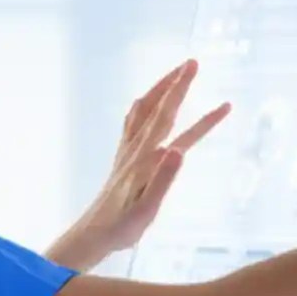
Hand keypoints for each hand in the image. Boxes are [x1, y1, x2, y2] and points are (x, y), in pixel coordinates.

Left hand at [87, 59, 231, 252]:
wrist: (92, 233)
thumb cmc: (122, 227)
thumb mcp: (147, 210)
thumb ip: (163, 180)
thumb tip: (179, 150)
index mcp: (144, 158)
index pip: (168, 119)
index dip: (184, 96)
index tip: (204, 81)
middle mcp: (134, 148)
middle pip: (157, 107)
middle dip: (176, 83)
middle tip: (193, 62)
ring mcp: (126, 150)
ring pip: (143, 110)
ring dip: (160, 89)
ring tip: (176, 74)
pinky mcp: (123, 157)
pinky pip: (133, 121)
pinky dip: (144, 105)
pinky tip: (147, 103)